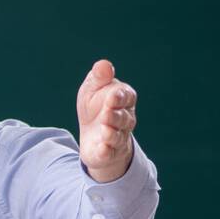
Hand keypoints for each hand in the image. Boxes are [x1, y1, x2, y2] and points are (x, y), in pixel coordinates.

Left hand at [77, 58, 136, 181]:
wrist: (92, 135)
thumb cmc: (95, 106)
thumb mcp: (93, 89)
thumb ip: (99, 77)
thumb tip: (104, 65)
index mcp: (124, 100)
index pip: (128, 97)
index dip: (121, 97)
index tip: (113, 95)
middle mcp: (125, 120)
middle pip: (124, 119)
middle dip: (115, 116)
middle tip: (106, 113)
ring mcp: (118, 137)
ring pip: (118, 136)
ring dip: (111, 133)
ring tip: (104, 130)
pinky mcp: (108, 153)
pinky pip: (109, 153)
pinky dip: (106, 152)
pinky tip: (102, 149)